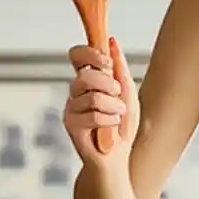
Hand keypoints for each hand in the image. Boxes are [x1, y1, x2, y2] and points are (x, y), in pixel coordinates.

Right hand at [64, 37, 139, 164]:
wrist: (116, 156)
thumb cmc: (121, 126)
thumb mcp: (128, 93)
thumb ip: (120, 69)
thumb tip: (112, 42)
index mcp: (88, 81)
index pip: (77, 56)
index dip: (89, 53)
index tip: (107, 61)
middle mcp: (76, 92)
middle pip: (84, 74)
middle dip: (108, 83)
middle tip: (118, 94)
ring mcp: (71, 108)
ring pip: (91, 95)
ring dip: (113, 105)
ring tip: (118, 114)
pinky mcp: (71, 124)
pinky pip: (92, 114)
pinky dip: (108, 120)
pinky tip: (110, 127)